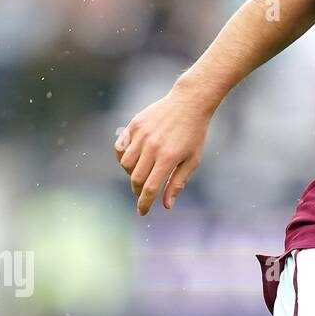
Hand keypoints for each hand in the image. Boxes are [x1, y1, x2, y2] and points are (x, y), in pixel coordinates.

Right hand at [114, 85, 211, 215]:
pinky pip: (121, 147)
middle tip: (144, 193)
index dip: (145, 204)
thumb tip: (166, 205)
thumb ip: (177, 183)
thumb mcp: (192, 161)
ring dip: (131, 174)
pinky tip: (133, 160)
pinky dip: (123, 157)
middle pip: (136, 178)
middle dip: (138, 191)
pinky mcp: (134, 125)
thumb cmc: (193, 135)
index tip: (142, 212)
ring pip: (125, 164)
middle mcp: (152, 146)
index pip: (151, 188)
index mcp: (169, 158)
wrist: (189, 103)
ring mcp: (141, 134)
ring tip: (142, 173)